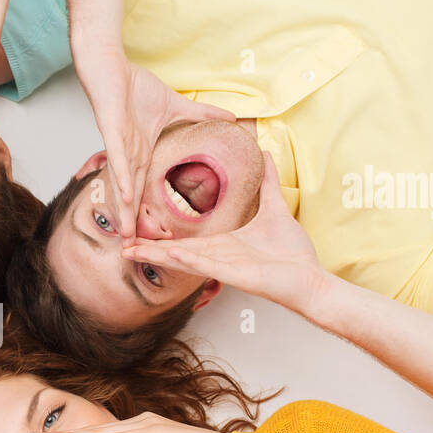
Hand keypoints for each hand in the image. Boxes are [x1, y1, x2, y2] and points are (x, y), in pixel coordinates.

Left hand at [74, 45, 234, 239]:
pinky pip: (118, 157)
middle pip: (131, 194)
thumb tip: (232, 117)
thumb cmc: (135, 86)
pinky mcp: (112, 131)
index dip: (144, 211)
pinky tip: (126, 194)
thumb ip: (201, 114)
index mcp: (141, 152)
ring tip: (127, 233)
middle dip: (131, 221)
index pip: (143, 187)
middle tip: (133, 249)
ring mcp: (119, 144)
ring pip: (122, 182)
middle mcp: (128, 154)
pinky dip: (123, 175)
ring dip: (124, 208)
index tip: (149, 235)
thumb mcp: (175, 105)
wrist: (110, 66)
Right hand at [123, 152, 329, 314]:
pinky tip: (170, 253)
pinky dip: (189, 260)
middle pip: (175, 253)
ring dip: (158, 256)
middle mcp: (218, 259)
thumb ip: (267, 182)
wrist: (310, 278)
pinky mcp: (236, 275)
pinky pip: (208, 266)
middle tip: (122, 247)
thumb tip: (264, 154)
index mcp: (222, 245)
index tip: (139, 233)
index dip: (160, 238)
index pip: (185, 242)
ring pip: (184, 260)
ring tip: (132, 251)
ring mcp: (225, 268)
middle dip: (148, 250)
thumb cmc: (292, 253)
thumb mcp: (275, 208)